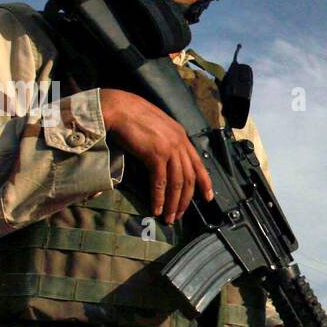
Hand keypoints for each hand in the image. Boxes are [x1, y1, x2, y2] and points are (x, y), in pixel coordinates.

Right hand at [100, 88, 213, 223]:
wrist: (118, 108)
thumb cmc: (131, 117)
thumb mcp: (157, 128)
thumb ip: (166, 142)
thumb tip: (166, 161)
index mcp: (181, 136)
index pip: (198, 163)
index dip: (204, 183)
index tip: (208, 198)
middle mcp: (180, 142)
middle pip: (188, 178)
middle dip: (185, 200)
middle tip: (178, 215)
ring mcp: (169, 148)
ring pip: (177, 183)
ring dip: (173, 203)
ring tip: (168, 217)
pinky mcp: (156, 154)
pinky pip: (160, 182)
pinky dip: (158, 198)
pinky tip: (156, 208)